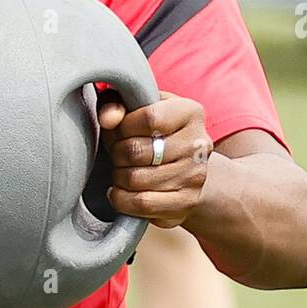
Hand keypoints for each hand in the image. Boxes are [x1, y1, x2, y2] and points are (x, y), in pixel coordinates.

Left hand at [97, 89, 212, 228]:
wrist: (186, 168)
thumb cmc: (152, 133)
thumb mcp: (136, 108)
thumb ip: (116, 104)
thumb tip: (108, 118)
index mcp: (190, 112)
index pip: (149, 118)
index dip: (123, 127)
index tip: (118, 131)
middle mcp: (198, 144)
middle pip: (137, 150)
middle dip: (116, 153)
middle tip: (117, 154)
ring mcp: (195, 175)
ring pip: (135, 179)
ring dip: (117, 177)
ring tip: (121, 171)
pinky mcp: (187, 202)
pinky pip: (141, 203)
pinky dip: (121, 199)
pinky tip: (120, 191)